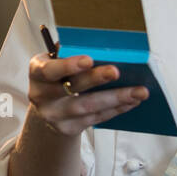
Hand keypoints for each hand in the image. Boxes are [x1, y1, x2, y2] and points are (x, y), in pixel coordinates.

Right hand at [27, 52, 148, 136]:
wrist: (46, 106)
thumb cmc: (57, 75)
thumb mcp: (55, 61)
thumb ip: (70, 54)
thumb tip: (105, 46)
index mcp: (37, 72)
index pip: (49, 70)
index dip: (68, 65)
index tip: (89, 59)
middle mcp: (41, 96)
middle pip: (72, 89)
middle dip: (96, 79)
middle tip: (117, 71)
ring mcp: (55, 115)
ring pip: (88, 107)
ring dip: (116, 98)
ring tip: (139, 91)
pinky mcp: (69, 128)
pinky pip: (96, 118)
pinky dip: (116, 109)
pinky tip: (132, 101)